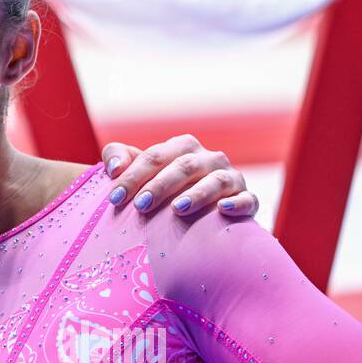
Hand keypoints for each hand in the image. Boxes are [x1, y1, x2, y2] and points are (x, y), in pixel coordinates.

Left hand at [100, 135, 258, 216]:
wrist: (200, 215)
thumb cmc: (161, 189)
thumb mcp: (139, 171)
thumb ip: (118, 158)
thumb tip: (113, 168)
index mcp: (182, 147)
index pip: (154, 157)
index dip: (133, 177)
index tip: (114, 199)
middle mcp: (208, 158)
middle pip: (183, 166)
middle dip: (160, 185)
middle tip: (141, 206)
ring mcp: (230, 177)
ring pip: (216, 180)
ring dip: (198, 193)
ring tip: (177, 209)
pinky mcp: (247, 199)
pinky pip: (248, 199)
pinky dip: (238, 203)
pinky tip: (223, 210)